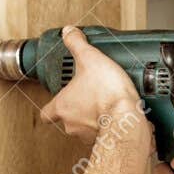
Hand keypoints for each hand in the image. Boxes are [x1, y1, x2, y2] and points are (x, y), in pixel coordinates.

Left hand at [38, 25, 145, 141]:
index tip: (57, 100)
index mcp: (63, 106)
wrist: (128, 119)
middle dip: (78, 109)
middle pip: (68, 119)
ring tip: (107, 103)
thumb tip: (68, 32)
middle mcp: (72, 125)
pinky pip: (105, 133)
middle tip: (89, 96)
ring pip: (87, 128)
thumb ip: (77, 44)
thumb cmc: (107, 94)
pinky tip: (120, 114)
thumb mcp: (90, 59)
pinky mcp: (107, 141)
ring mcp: (88, 136)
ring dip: (95, 118)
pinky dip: (111, 125)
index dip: (51, 107)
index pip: (46, 113)